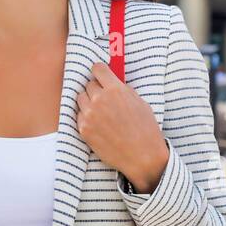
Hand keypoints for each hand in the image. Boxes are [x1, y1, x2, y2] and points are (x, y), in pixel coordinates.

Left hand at [75, 62, 169, 193]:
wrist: (142, 157)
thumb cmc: (145, 129)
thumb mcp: (140, 102)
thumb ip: (123, 89)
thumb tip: (113, 80)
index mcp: (115, 90)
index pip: (97, 68)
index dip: (100, 71)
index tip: (101, 75)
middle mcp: (99, 100)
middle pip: (89, 84)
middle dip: (97, 89)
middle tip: (106, 99)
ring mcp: (89, 115)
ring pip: (81, 98)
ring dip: (89, 102)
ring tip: (102, 112)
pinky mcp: (83, 129)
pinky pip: (80, 115)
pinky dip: (86, 117)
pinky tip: (99, 125)